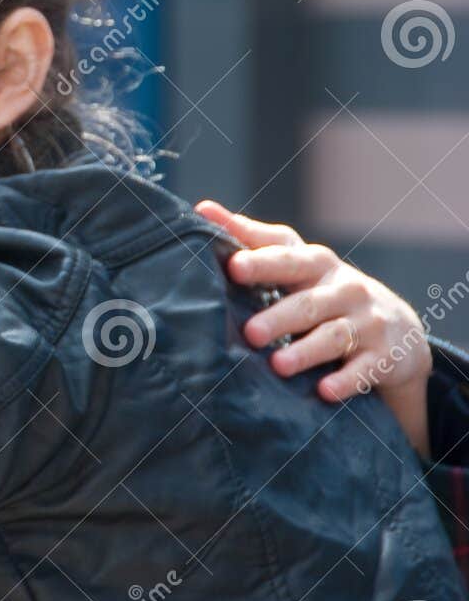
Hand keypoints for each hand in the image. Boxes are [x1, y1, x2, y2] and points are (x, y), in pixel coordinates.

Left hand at [195, 201, 429, 455]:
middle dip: (279, 317)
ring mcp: (366, 323)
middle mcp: (344, 289)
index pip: (287, 259)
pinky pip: (364, 370)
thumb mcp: (297, 262)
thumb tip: (202, 208)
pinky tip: (325, 391)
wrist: (397, 328)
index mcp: (316, 264)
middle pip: (308, 303)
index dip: (262, 262)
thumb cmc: (325, 289)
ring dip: (306, 351)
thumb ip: (252, 238)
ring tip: (278, 365)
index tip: (235, 266)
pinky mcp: (383, 356)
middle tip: (251, 332)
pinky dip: (346, 381)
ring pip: (333, 337)